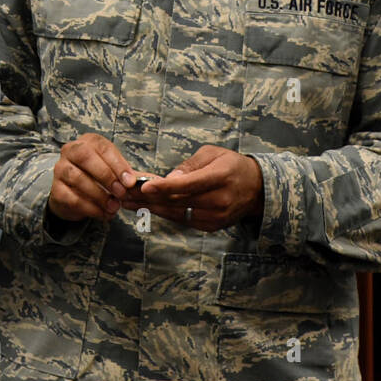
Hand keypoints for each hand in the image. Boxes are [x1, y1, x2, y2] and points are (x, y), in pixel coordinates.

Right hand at [47, 133, 134, 222]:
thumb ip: (126, 175)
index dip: (118, 164)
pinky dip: (90, 208)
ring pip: (78, 178)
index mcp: (88, 142)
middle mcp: (70, 151)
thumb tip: (142, 181)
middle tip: (121, 193)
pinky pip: (72, 198)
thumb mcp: (113, 171)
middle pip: (86, 157)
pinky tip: (102, 213)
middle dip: (106, 176)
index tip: (130, 182)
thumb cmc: (97, 178)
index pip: (102, 147)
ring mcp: (60, 170)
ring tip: (113, 207)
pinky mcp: (56, 190)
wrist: (73, 194)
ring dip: (99, 195)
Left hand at [125, 145, 263, 231]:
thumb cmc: (231, 165)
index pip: (189, 184)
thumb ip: (190, 166)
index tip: (144, 186)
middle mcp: (219, 200)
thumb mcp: (213, 154)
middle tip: (123, 192)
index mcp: (221, 177)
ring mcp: (215, 217)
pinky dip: (163, 213)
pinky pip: (182, 219)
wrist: (256, 190)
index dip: (165, 186)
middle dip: (148, 197)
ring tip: (127, 202)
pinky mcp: (210, 226)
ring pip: (176, 213)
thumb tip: (168, 179)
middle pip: (178, 201)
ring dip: (150, 207)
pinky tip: (146, 208)